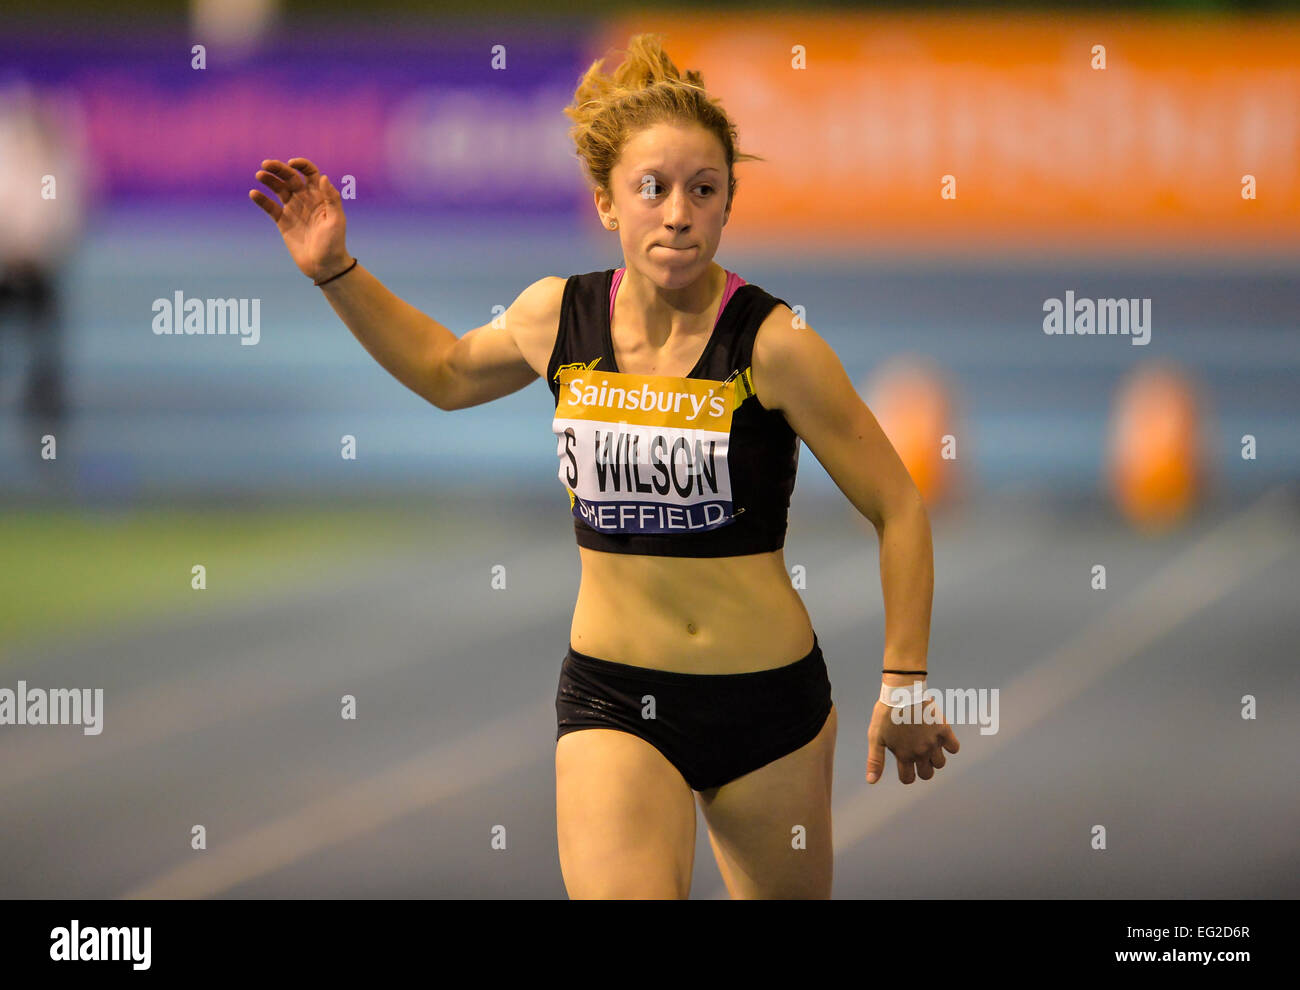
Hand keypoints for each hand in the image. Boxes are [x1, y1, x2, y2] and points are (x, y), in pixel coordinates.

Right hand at [249, 157, 349, 280]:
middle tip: (265, 164)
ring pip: (279, 189)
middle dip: (278, 168)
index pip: (310, 173)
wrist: (324, 266)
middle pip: (290, 177)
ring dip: (269, 180)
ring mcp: (293, 210)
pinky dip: (262, 200)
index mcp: (320, 196)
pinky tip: (254, 194)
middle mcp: (306, 199)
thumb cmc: (335, 243)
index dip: (301, 165)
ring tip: (260, 175)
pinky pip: (270, 207)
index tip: (291, 163)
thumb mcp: (336, 220)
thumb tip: (323, 177)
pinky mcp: (283, 222)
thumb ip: (331, 199)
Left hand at [865, 696, 958, 783]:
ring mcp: (934, 742)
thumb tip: (871, 782)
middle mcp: (921, 752)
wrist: (902, 691)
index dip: (906, 775)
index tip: (906, 767)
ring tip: (927, 745)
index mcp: (904, 755)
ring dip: (935, 758)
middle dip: (922, 769)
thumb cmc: (885, 714)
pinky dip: (950, 746)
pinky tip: (940, 738)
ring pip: (940, 763)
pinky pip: (954, 748)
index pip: (908, 779)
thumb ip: (875, 761)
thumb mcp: (876, 737)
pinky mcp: (944, 730)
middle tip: (917, 755)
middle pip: (927, 774)